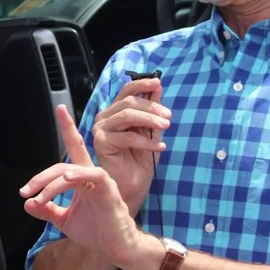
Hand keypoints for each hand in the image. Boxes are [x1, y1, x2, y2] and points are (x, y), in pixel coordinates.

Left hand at [21, 105, 145, 265]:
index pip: (73, 149)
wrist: (117, 248)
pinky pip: (92, 176)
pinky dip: (77, 176)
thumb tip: (27, 203)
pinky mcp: (108, 190)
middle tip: (26, 191)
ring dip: (51, 183)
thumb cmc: (97, 231)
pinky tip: (67, 179)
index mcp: (82, 178)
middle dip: (40, 177)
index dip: (68, 128)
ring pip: (71, 170)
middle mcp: (90, 176)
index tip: (60, 109)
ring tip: (40, 197)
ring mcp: (100, 181)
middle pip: (62, 164)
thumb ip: (46, 210)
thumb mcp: (64, 220)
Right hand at [91, 77, 169, 214]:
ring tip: (166, 126)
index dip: (142, 84)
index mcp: (115, 112)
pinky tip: (159, 146)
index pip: (126, 91)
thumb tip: (157, 86)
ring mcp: (100, 130)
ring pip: (127, 115)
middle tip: (168, 116)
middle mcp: (105, 118)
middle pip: (128, 101)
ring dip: (150, 119)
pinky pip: (127, 136)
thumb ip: (152, 109)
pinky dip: (146, 140)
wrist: (132, 187)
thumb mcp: (151, 131)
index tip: (158, 83)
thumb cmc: (139, 161)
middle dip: (151, 107)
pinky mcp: (100, 143)